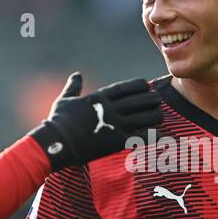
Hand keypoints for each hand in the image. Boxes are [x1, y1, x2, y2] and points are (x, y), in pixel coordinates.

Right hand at [31, 73, 162, 169]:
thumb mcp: (64, 100)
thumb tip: (76, 75)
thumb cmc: (57, 122)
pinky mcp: (115, 141)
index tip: (147, 86)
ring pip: (143, 117)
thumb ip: (73, 87)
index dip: (138, 86)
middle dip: (150, 99)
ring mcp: (114, 125)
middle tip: (158, 100)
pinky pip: (140, 137)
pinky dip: (153, 136)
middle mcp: (109, 109)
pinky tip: (163, 135)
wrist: (54, 143)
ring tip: (160, 116)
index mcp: (99, 97)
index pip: (125, 88)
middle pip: (138, 101)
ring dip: (154, 116)